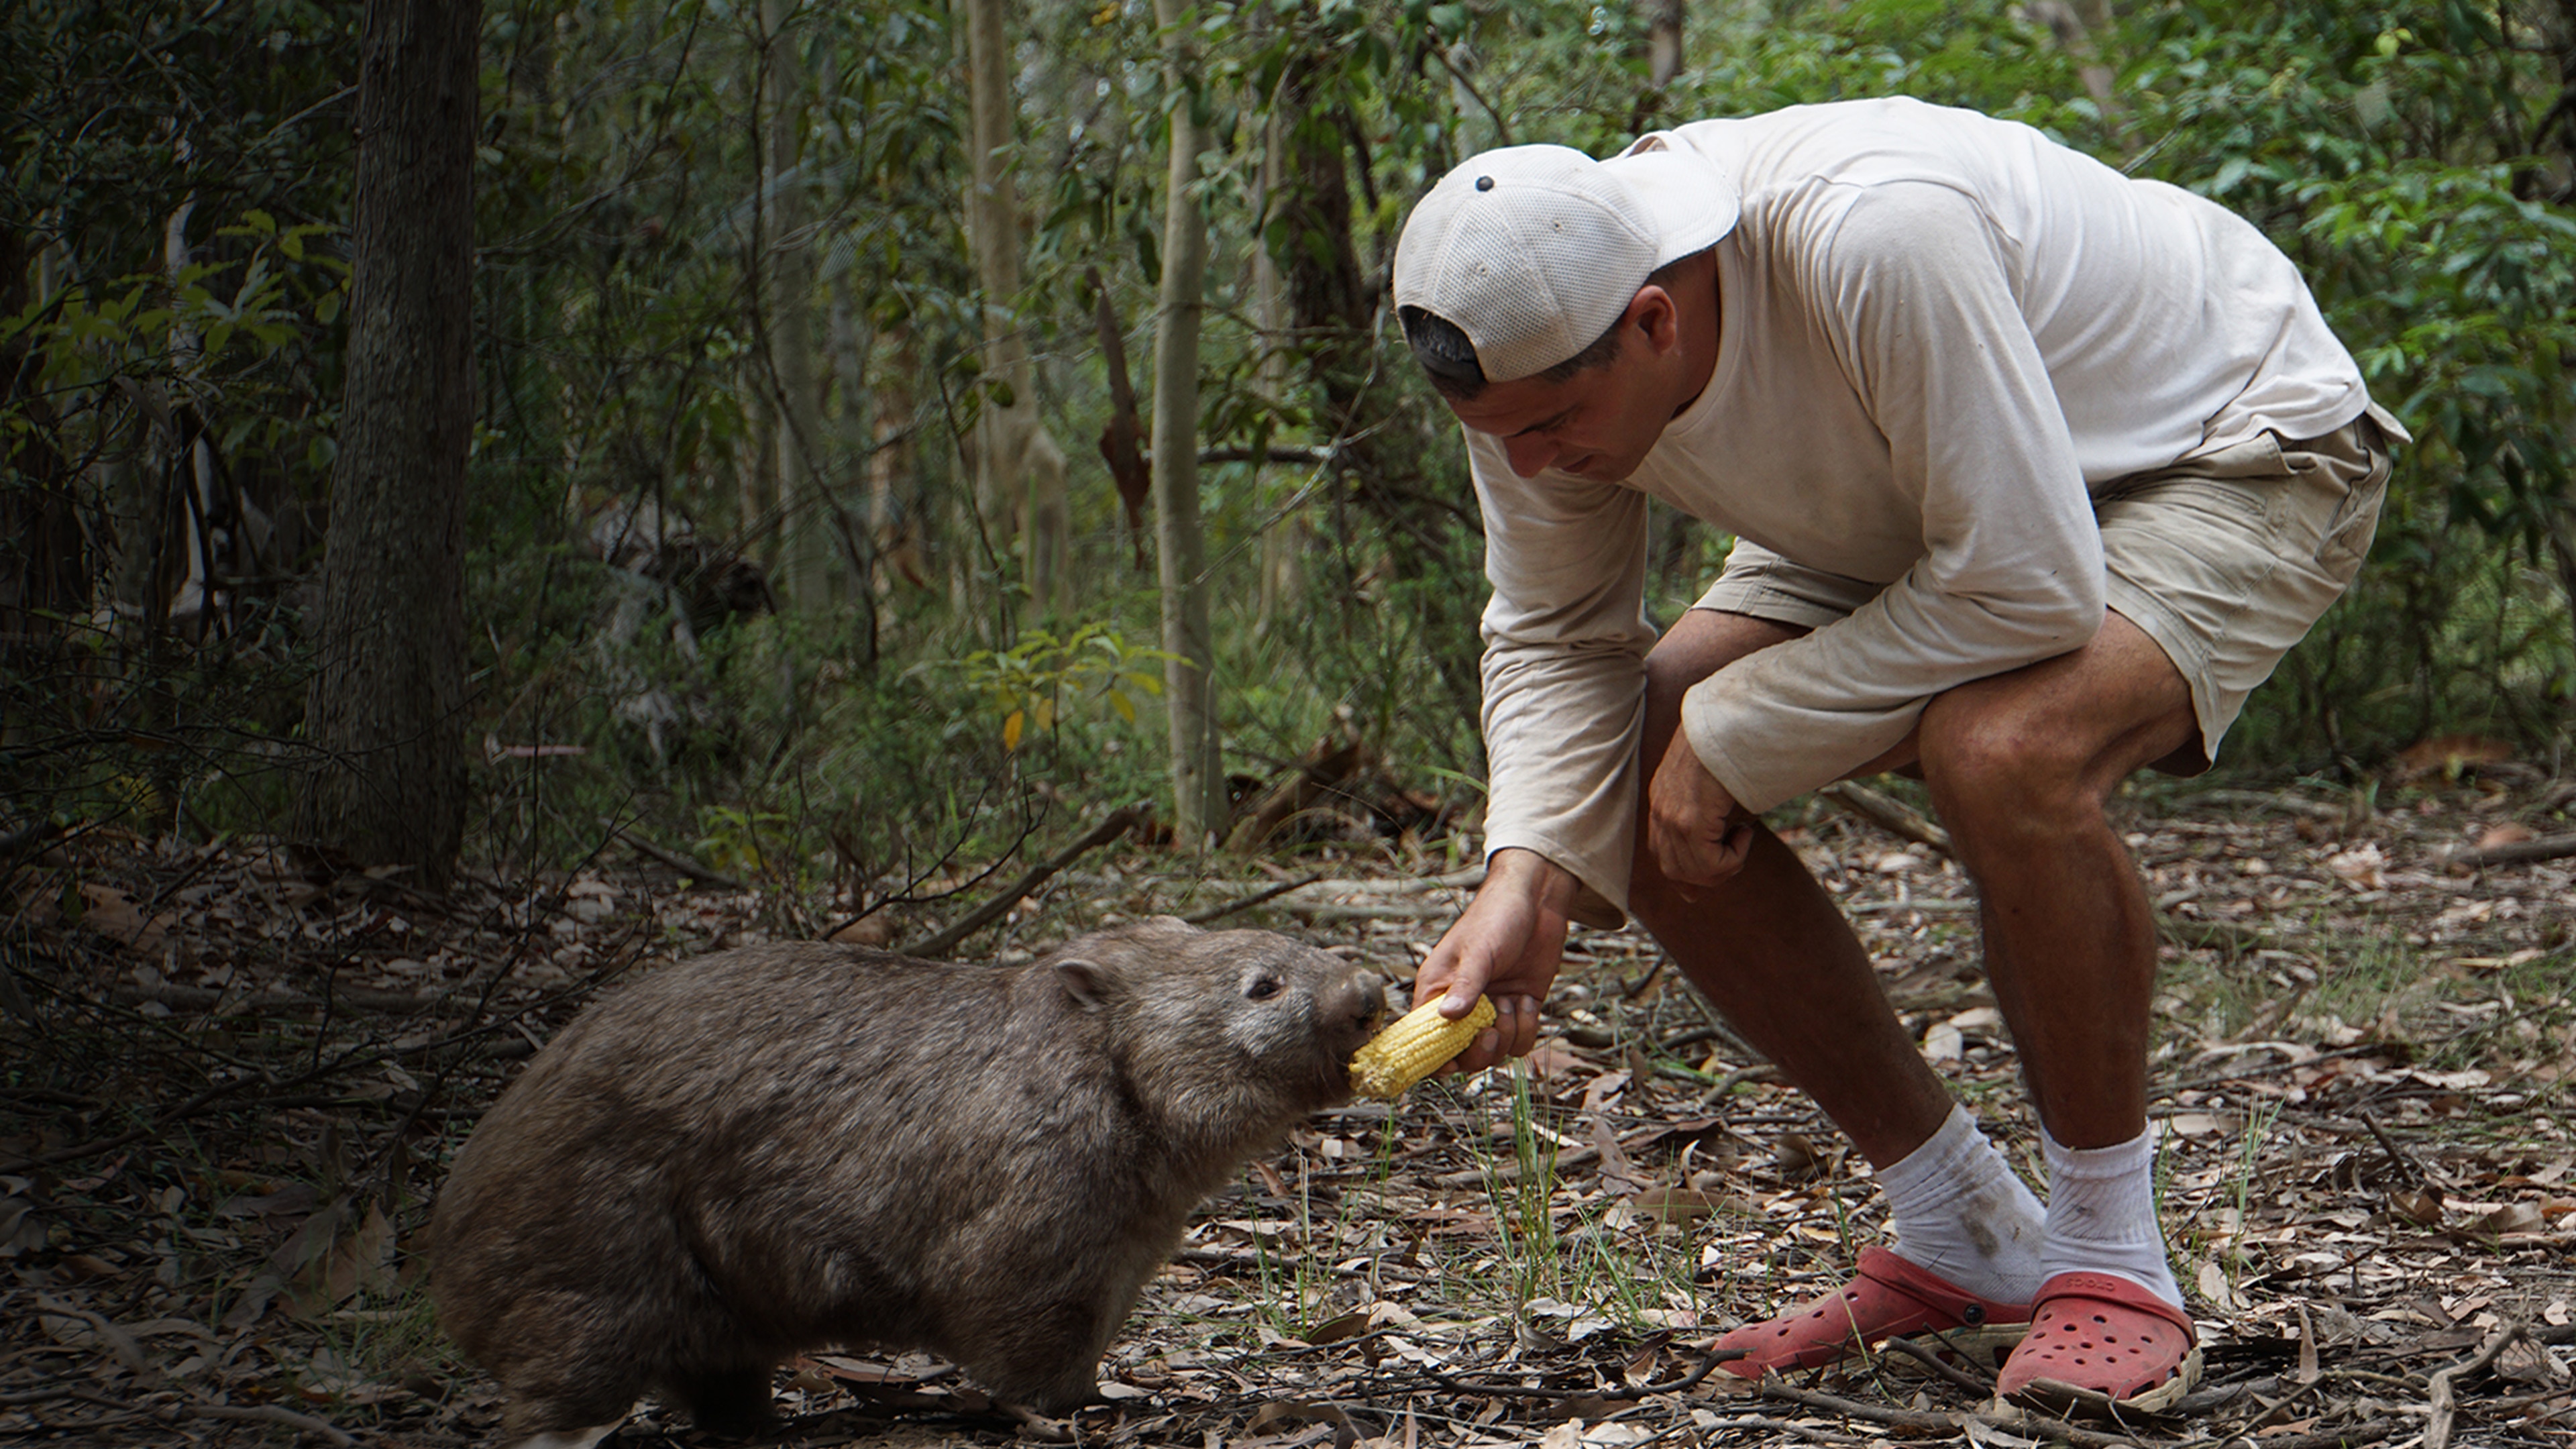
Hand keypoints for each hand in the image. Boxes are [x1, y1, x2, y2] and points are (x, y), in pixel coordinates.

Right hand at [1411, 849, 1569, 1073]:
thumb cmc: (1496, 916)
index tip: (1453, 1062)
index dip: (1436, 1058)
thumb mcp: (1478, 951)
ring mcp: (1492, 1009)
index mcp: (1436, 991)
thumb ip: (1465, 986)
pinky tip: (1528, 999)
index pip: (1425, 1038)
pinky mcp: (1518, 1008)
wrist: (1537, 901)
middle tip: (1492, 1030)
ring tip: (1513, 1002)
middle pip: (1462, 1055)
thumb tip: (1446, 1017)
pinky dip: (1527, 1026)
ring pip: (1495, 1052)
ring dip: (1508, 1034)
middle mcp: (1462, 1005)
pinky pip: (1520, 1040)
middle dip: (1480, 1051)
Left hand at [1647, 732, 1755, 887]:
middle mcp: (1660, 812)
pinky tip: (1745, 831)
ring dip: (1725, 865)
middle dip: (1708, 875)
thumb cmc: (1729, 747)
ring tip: (1742, 836)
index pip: (1662, 856)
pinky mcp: (1688, 821)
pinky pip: (1709, 864)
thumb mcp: (1712, 784)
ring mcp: (1671, 817)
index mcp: (1662, 801)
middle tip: (1736, 852)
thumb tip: (1724, 844)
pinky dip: (1732, 858)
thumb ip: (1710, 814)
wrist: (1729, 722)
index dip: (1685, 876)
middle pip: (1675, 872)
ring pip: (1694, 873)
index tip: (1701, 886)